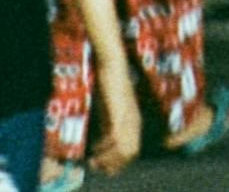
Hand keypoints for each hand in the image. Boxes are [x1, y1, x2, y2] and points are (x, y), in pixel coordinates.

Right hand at [88, 54, 139, 173]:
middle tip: (95, 165)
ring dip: (107, 158)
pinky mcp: (120, 112)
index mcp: (135, 120)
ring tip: (93, 161)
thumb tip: (102, 142)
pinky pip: (116, 137)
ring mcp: (129, 116)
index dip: (118, 162)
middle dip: (113, 163)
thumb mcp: (110, 109)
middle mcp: (135, 120)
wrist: (113, 63)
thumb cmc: (110, 83)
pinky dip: (105, 147)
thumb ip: (108, 124)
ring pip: (125, 149)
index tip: (103, 165)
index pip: (133, 150)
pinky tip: (94, 148)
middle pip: (131, 153)